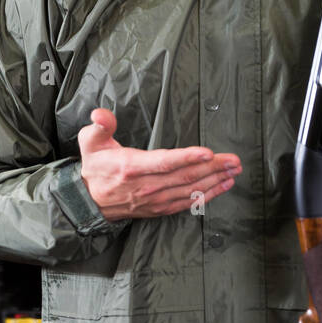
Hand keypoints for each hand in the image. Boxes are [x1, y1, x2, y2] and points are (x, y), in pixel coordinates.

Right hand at [78, 108, 241, 220]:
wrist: (88, 201)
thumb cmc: (94, 167)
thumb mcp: (90, 141)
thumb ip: (99, 126)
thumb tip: (100, 114)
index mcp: (131, 167)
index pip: (164, 162)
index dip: (187, 157)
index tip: (208, 152)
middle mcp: (146, 186)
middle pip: (185, 176)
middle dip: (213, 168)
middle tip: (234, 160)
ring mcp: (155, 199)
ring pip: (190, 190)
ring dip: (215, 181)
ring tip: (234, 171)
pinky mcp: (160, 208)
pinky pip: (187, 203)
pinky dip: (208, 195)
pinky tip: (222, 186)